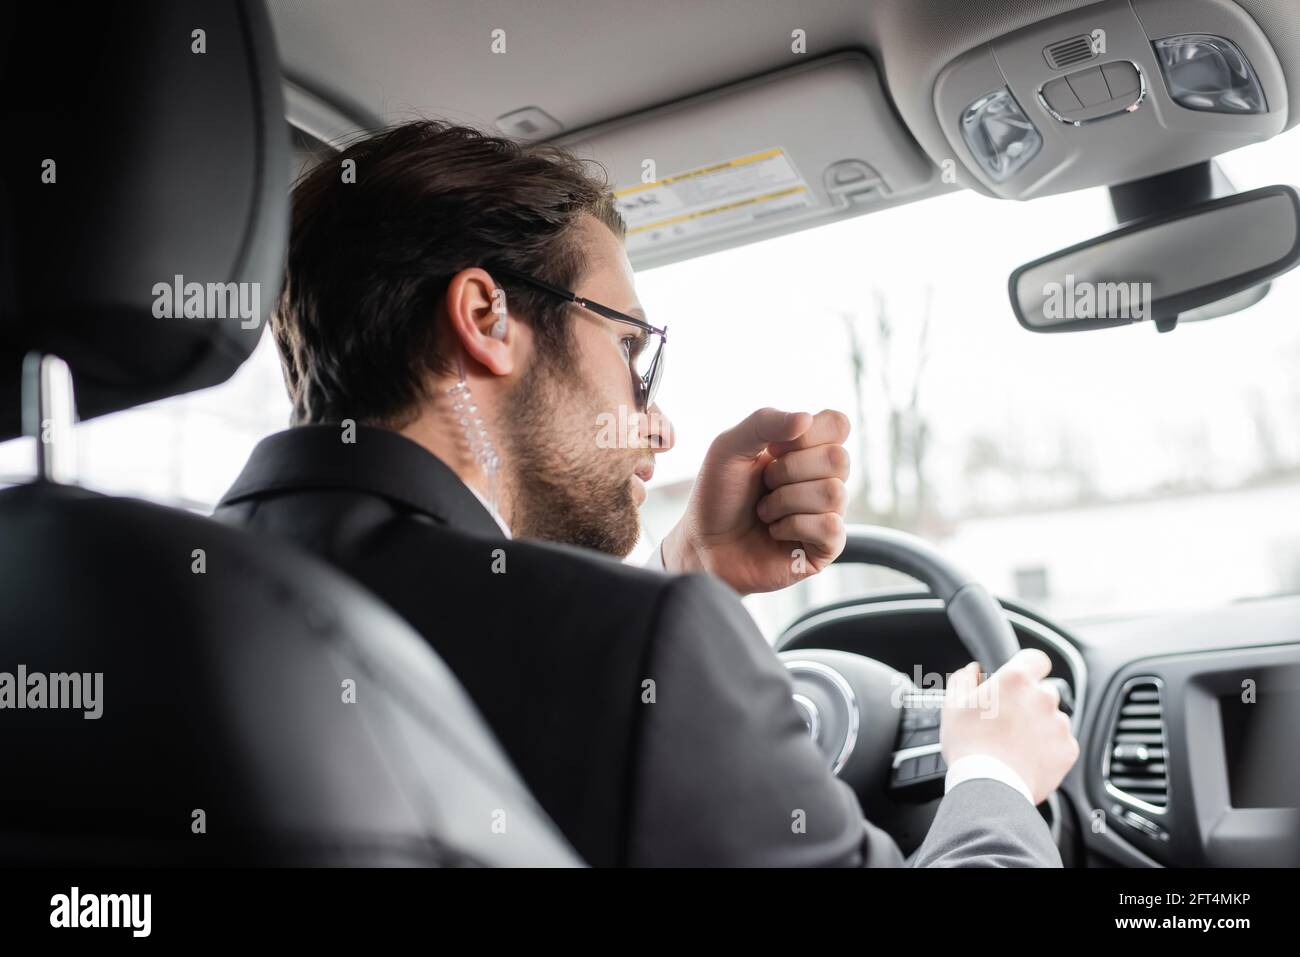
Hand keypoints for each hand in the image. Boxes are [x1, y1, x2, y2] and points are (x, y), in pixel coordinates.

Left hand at [660, 407, 849, 594]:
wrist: (704, 545)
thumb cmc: (718, 495)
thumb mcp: (728, 447)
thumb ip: (764, 422)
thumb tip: (806, 418)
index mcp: (806, 448)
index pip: (837, 424)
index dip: (806, 435)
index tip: (772, 449)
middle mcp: (823, 477)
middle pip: (838, 459)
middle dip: (789, 471)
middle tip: (765, 484)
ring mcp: (828, 512)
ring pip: (834, 493)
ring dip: (785, 502)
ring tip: (764, 511)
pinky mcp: (827, 545)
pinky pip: (830, 527)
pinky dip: (792, 527)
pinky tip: (775, 532)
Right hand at [940, 649, 1079, 804]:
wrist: (989, 786)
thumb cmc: (969, 745)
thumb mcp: (953, 706)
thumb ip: (963, 680)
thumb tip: (971, 670)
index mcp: (1015, 680)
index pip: (1036, 659)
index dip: (1028, 666)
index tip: (1020, 678)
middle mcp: (1042, 697)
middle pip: (1044, 690)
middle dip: (1030, 701)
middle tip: (1010, 719)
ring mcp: (1058, 724)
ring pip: (1053, 717)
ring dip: (1040, 725)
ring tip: (1017, 743)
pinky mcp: (1068, 749)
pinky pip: (1062, 742)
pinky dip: (1049, 748)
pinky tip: (1028, 757)